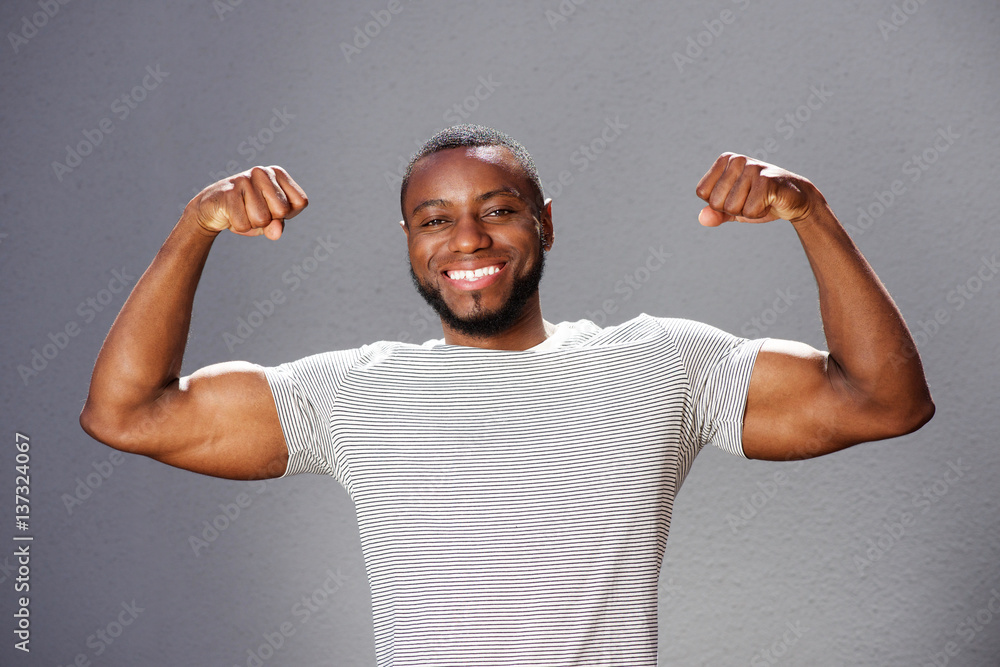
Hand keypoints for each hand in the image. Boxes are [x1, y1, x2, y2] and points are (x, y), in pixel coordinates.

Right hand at [184, 166, 307, 239]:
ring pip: (262, 219)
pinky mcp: (228, 192)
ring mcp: (244, 179)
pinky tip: (230, 214)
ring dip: (251, 223)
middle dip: (269, 219)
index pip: (301, 202)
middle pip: (282, 210)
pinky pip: (244, 223)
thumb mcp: (267, 221)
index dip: (288, 214)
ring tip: (241, 212)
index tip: (272, 209)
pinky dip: (238, 226)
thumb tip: (276, 232)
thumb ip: (277, 226)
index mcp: (277, 173)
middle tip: (253, 211)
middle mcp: (262, 172)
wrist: (211, 210)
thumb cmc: (245, 213)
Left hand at [695, 153, 823, 226]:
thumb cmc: (760, 201)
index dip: (719, 204)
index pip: (702, 193)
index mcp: (725, 160)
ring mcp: (753, 168)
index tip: (738, 196)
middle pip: (716, 202)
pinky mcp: (767, 180)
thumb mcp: (733, 209)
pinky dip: (760, 213)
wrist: (796, 199)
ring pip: (732, 207)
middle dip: (733, 209)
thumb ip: (715, 214)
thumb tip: (702, 218)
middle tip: (752, 199)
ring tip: (762, 199)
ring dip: (748, 211)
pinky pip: (749, 211)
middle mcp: (737, 160)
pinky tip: (770, 202)